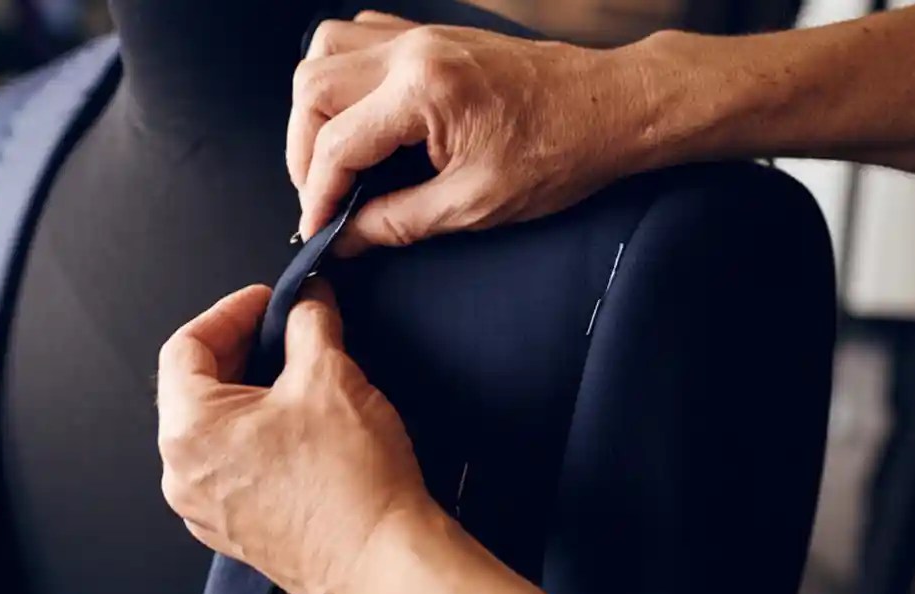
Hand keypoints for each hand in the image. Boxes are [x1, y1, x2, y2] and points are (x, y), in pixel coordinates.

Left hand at [156, 281, 430, 593]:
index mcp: (189, 432)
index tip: (267, 302)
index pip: (184, 348)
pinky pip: (232, 468)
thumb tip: (307, 302)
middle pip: (194, 389)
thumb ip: (310, 323)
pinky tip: (301, 426)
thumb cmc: (350, 482)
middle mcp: (183, 476)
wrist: (381, 561)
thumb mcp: (330, 375)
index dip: (229, 313)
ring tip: (297, 376)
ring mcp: (206, 510)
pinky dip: (256, 436)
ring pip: (214, 431)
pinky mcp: (236, 531)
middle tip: (285, 330)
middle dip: (240, 351)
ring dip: (249, 394)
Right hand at [288, 12, 654, 254]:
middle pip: (313, 89)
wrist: (611, 107)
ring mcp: (419, 34)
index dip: (316, 195)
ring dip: (315, 108)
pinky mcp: (431, 34)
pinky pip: (359, 36)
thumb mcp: (474, 205)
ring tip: (332, 156)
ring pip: (325, 52)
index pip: (335, 144)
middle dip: (304, 151)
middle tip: (322, 197)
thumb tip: (346, 238)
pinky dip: (343, 75)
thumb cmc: (559, 151)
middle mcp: (413, 51)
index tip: (317, 229)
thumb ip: (397, 222)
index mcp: (423, 90)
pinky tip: (358, 115)